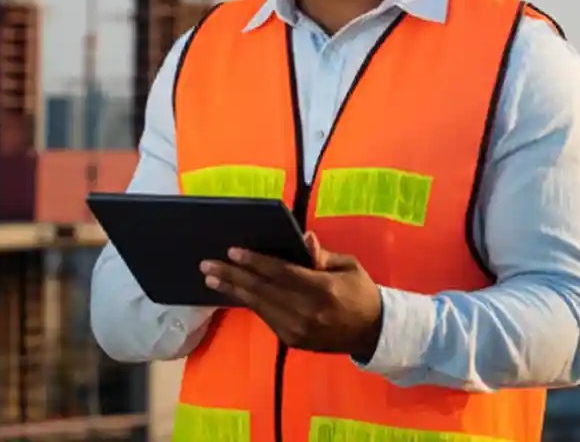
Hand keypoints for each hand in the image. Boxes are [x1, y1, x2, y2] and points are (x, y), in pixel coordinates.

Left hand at [200, 232, 383, 358]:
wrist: (372, 333)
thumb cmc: (360, 292)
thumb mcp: (348, 266)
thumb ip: (322, 255)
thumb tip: (304, 239)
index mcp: (323, 289)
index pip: (281, 273)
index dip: (255, 262)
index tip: (232, 251)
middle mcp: (307, 312)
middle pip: (262, 290)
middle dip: (232, 276)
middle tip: (207, 265)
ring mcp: (298, 330)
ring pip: (259, 306)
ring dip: (233, 291)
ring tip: (211, 278)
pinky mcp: (293, 341)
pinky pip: (266, 318)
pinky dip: (248, 304)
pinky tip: (233, 292)